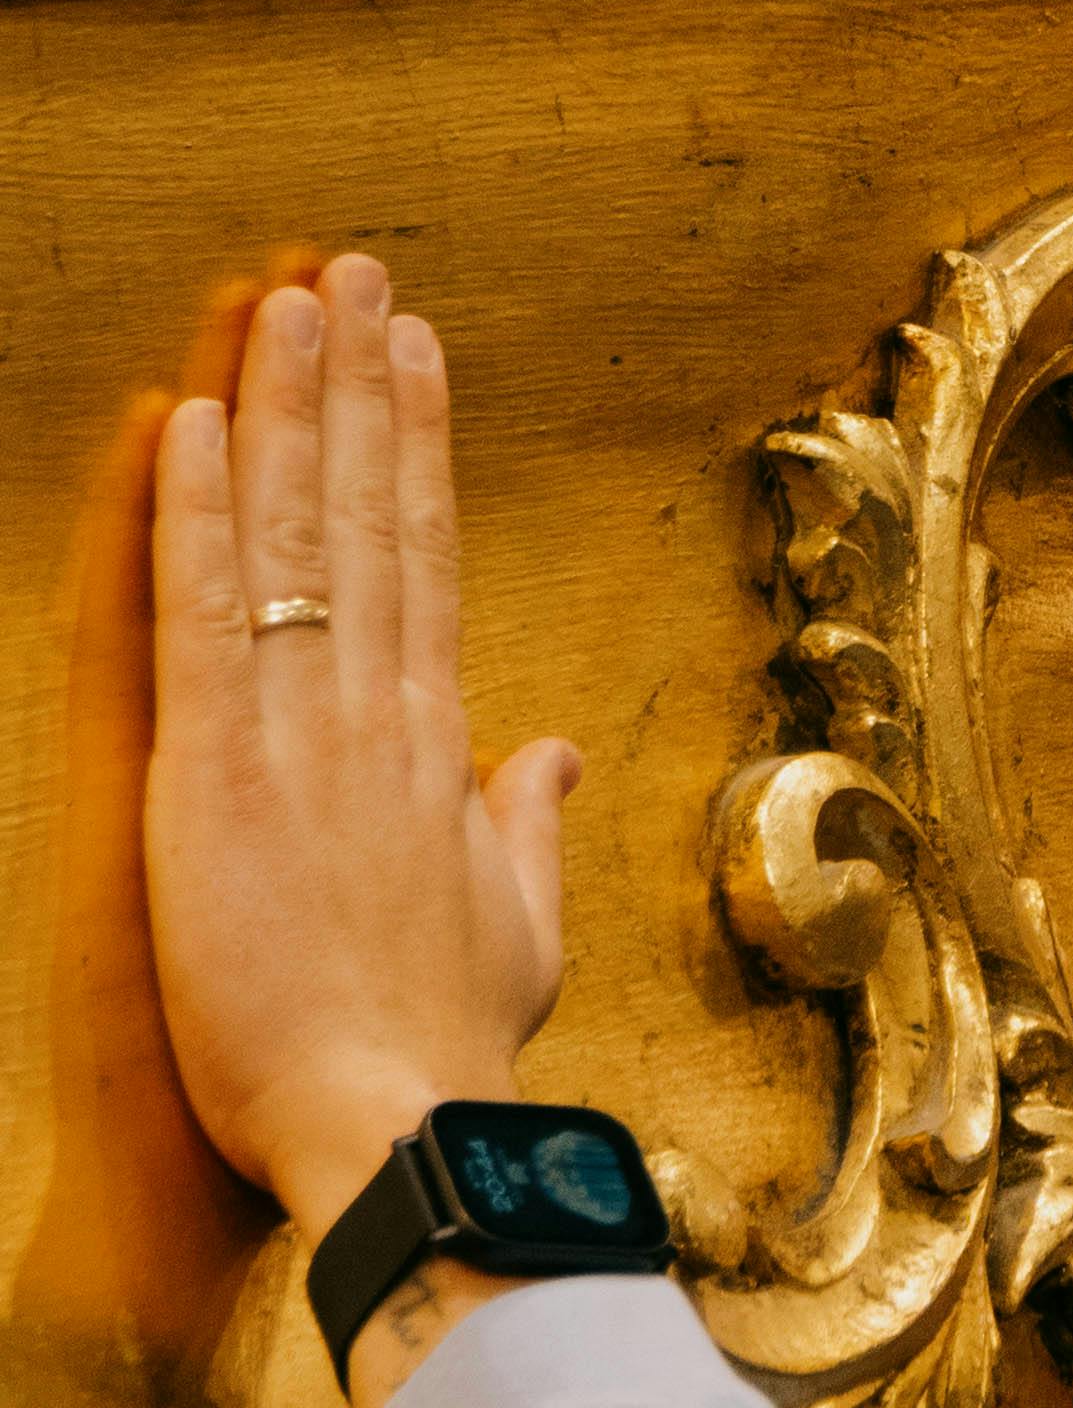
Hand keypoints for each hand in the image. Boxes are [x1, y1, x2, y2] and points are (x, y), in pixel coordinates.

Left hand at [144, 257, 576, 1281]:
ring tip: (282, 299)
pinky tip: (185, 422)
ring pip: (289, 541)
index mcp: (440, 754)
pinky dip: (191, 515)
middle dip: (355, 388)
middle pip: (366, 520)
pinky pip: (200, 617)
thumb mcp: (516, 929)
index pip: (426, 563)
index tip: (415, 351)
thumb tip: (551, 747)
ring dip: (281, 411)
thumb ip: (528, 823)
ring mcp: (300, 741)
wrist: (395, 1135)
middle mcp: (378, 721)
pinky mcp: (213, 779)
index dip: (417, 448)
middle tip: (346, 272)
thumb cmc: (446, 1059)